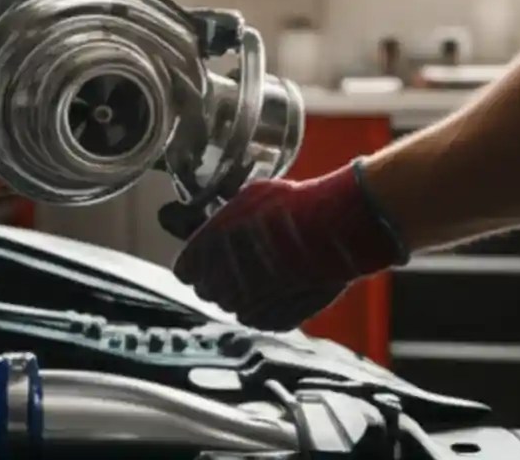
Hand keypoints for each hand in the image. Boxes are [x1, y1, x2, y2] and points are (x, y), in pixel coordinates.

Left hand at [172, 161, 409, 330]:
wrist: (334, 230)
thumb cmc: (293, 206)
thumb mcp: (249, 199)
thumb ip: (226, 220)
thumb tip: (223, 228)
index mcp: (206, 250)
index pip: (185, 271)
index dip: (197, 265)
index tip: (207, 262)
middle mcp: (221, 281)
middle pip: (207, 292)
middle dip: (218, 280)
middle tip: (241, 266)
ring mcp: (248, 305)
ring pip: (233, 307)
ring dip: (244, 295)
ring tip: (267, 275)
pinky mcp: (275, 320)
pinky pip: (262, 319)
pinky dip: (269, 307)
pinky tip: (284, 288)